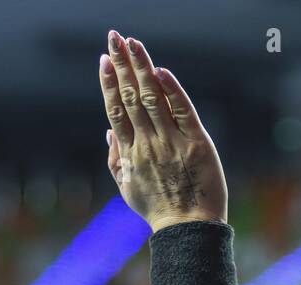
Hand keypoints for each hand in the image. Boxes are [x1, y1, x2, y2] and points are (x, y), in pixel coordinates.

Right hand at [99, 31, 227, 232]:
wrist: (188, 230)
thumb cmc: (157, 210)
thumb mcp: (126, 188)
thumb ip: (115, 158)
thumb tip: (109, 130)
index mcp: (130, 153)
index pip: (115, 110)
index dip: (109, 83)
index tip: (104, 60)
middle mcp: (148, 144)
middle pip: (131, 97)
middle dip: (122, 64)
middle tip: (114, 37)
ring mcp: (172, 142)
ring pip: (153, 98)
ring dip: (142, 68)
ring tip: (134, 44)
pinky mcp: (196, 143)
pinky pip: (182, 111)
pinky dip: (171, 90)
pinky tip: (161, 70)